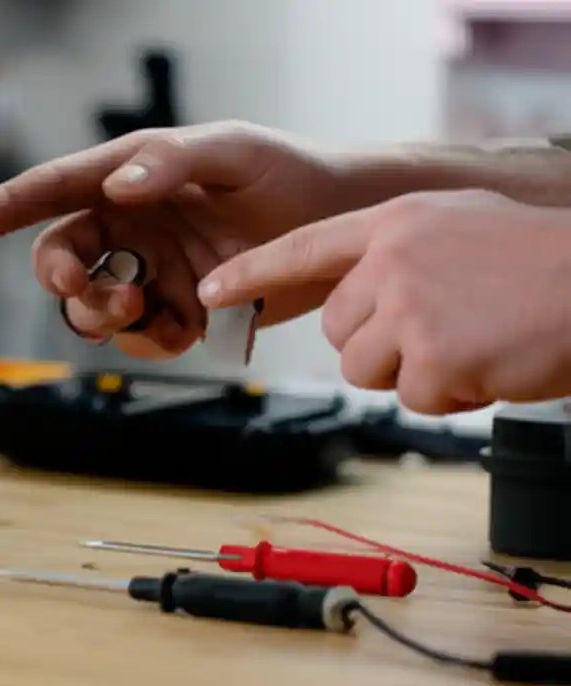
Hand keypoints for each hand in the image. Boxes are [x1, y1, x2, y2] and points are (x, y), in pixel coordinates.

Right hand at [0, 121, 390, 357]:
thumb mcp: (235, 153)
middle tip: (110, 291)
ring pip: (90, 305)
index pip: (53, 190)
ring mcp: (151, 269)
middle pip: (60, 259)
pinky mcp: (177, 310)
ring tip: (148, 309)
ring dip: (104, 315)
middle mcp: (131, 224)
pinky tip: (186, 328)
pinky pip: (137, 336)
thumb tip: (116, 186)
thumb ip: (172, 161)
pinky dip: (149, 339)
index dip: (3, 208)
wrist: (346, 230)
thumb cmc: (292, 173)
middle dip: (68, 282)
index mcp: (131, 177)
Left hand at [199, 189, 570, 413]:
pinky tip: (489, 364)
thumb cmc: (542, 259)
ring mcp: (408, 308)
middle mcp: (391, 261)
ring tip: (471, 344)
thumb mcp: (459, 224)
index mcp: (395, 223)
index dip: (251, 272)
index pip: (303, 249)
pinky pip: (413, 398)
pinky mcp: (432, 356)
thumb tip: (363, 290)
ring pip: (364, 369)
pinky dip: (450, 396)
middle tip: (444, 331)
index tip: (211, 290)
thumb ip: (399, 251)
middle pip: (337, 330)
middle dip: (380, 345)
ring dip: (413, 373)